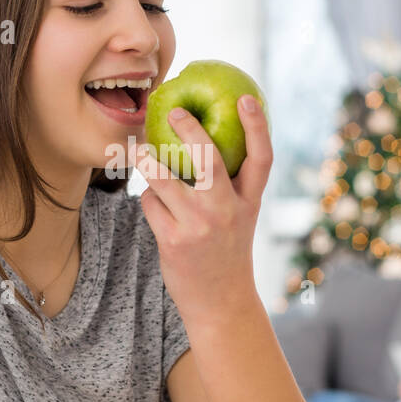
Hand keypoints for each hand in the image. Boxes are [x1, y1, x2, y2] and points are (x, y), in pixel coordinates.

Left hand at [134, 95, 271, 312]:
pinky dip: (148, 199)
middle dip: (189, 129)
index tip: (245, 98)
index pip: (261, 158)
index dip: (256, 125)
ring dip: (147, 160)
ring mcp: (199, 225)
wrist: (221, 303)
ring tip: (139, 150)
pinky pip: (150, 203)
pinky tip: (153, 203)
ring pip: (164, 178)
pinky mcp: (173, 239)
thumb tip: (203, 143)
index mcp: (249, 203)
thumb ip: (230, 187)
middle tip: (174, 111)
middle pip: (209, 158)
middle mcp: (227, 211)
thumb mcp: (241, 218)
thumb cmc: (227, 253)